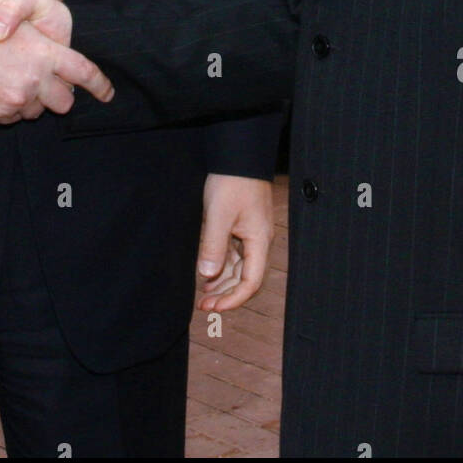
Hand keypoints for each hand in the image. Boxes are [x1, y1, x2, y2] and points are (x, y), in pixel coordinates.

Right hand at [0, 0, 111, 125]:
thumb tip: (58, 0)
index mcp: (45, 53)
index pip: (84, 73)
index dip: (99, 84)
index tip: (107, 93)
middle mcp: (34, 81)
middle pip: (64, 102)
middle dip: (59, 94)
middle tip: (45, 82)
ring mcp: (13, 100)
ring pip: (35, 111)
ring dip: (31, 101)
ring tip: (13, 81)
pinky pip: (10, 118)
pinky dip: (7, 107)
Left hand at [196, 174, 273, 312]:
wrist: (238, 155)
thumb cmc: (232, 182)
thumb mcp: (219, 214)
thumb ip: (213, 246)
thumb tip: (208, 275)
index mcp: (259, 241)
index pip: (251, 282)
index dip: (234, 299)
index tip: (214, 308)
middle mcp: (258, 241)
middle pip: (245, 278)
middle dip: (226, 294)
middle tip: (203, 306)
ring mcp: (250, 234)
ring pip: (239, 267)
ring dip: (222, 282)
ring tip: (203, 294)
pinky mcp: (242, 226)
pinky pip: (234, 254)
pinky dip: (221, 266)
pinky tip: (208, 273)